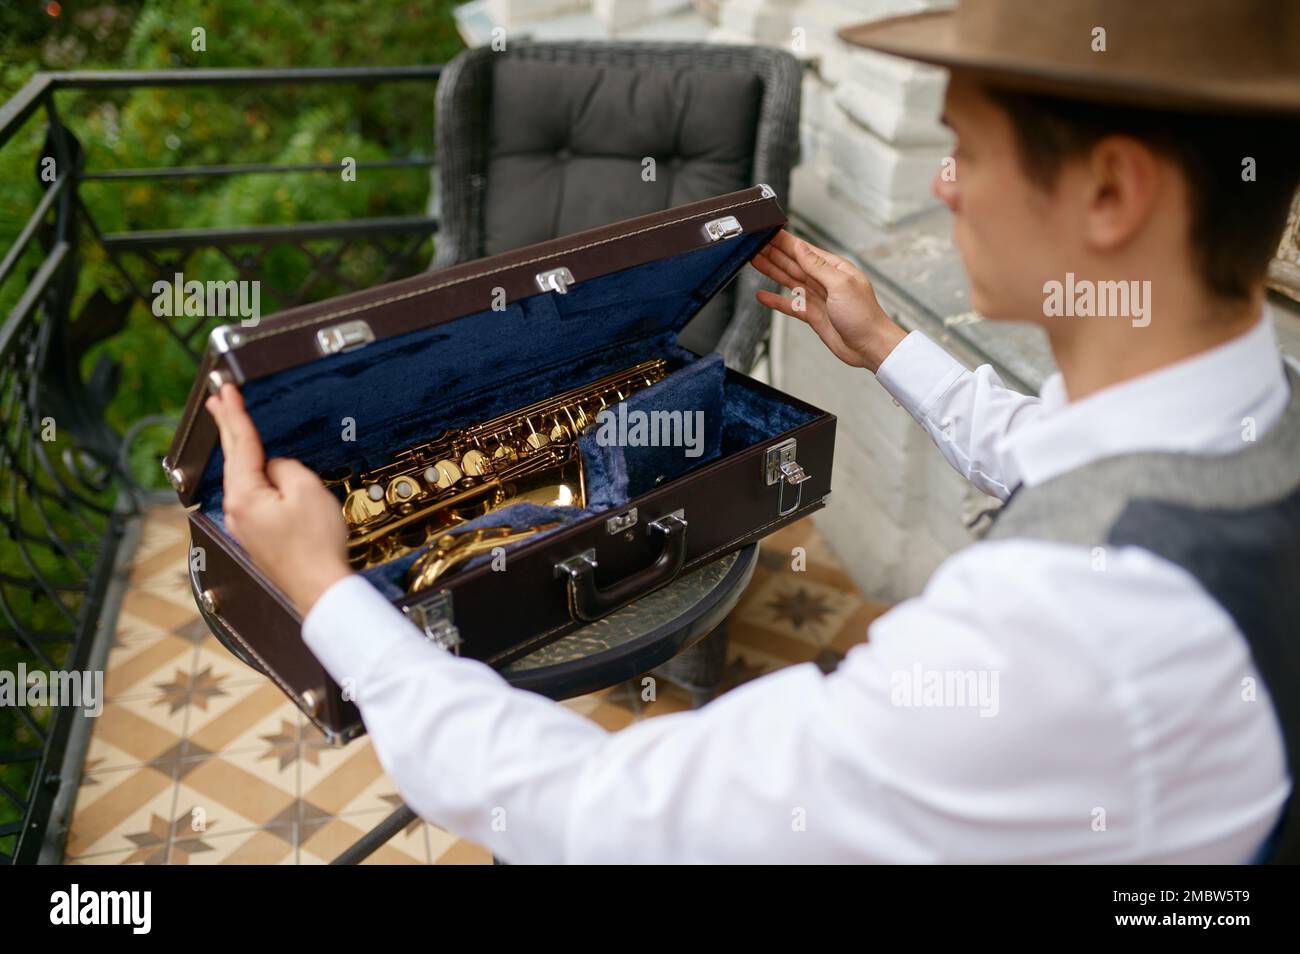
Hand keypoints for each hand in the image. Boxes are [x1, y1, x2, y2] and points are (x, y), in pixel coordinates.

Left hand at [205, 384, 351, 616]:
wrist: (319, 587)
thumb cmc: (316, 545)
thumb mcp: (307, 490)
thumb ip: (285, 467)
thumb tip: (274, 468)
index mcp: (245, 495)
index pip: (240, 443)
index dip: (235, 413)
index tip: (227, 390)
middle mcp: (237, 511)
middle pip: (231, 459)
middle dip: (226, 427)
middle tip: (217, 401)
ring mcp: (244, 525)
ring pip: (240, 478)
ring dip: (238, 450)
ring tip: (234, 428)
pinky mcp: (256, 536)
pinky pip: (250, 496)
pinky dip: (248, 474)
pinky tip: (254, 470)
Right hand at [751, 229, 906, 372]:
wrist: (869, 346)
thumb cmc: (864, 315)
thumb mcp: (840, 284)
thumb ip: (817, 265)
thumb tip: (801, 247)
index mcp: (834, 268)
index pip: (804, 250)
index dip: (785, 241)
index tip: (769, 232)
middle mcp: (825, 281)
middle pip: (794, 263)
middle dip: (774, 253)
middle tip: (754, 244)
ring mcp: (818, 298)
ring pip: (789, 280)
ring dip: (772, 270)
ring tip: (755, 261)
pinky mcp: (813, 315)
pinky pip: (790, 305)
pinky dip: (776, 300)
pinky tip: (763, 295)